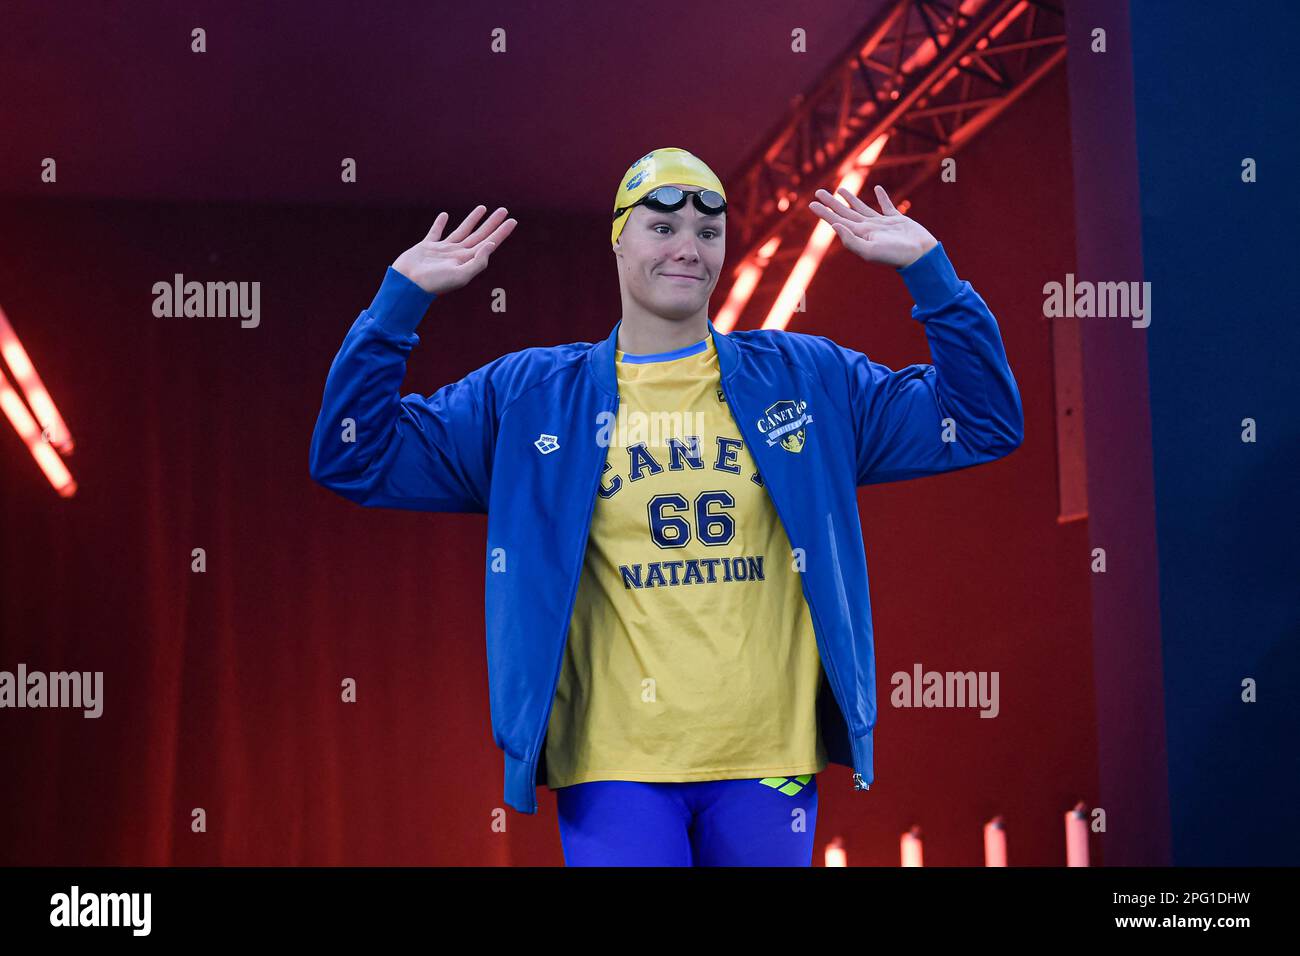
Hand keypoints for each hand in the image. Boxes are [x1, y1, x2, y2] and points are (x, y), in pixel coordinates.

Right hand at [391, 205, 517, 295]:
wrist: (408, 285)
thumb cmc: (434, 283)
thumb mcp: (460, 275)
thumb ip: (477, 262)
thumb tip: (491, 245)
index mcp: (467, 261)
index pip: (489, 243)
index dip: (501, 232)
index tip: (513, 220)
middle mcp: (457, 254)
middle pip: (479, 235)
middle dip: (492, 223)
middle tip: (504, 210)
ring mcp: (442, 250)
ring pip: (462, 231)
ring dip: (472, 220)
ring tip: (482, 208)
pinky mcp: (426, 247)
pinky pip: (436, 232)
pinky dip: (440, 223)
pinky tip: (445, 215)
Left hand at [808, 185, 936, 268]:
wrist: (919, 256)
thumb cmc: (895, 255)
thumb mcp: (869, 251)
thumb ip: (851, 240)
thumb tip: (835, 226)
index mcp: (860, 234)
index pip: (837, 221)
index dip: (824, 212)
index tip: (811, 203)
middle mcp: (868, 228)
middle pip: (845, 212)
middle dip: (831, 203)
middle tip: (819, 192)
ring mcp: (882, 224)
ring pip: (862, 207)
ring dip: (851, 199)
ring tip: (840, 190)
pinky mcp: (896, 219)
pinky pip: (886, 205)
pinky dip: (882, 197)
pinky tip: (877, 189)